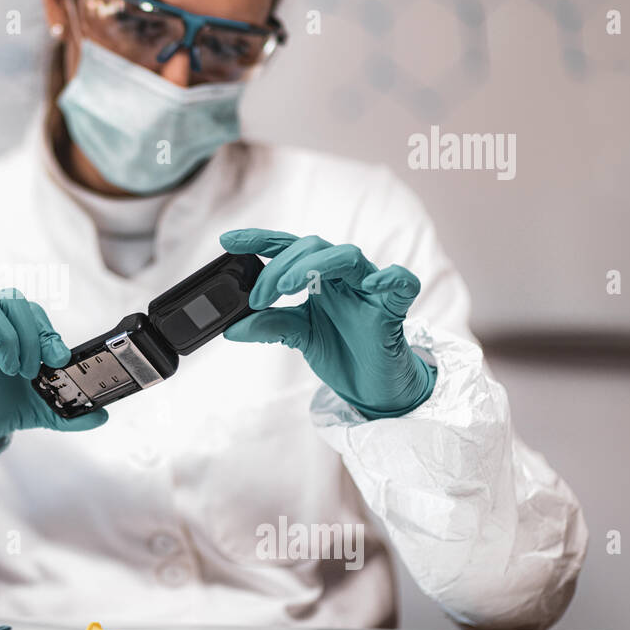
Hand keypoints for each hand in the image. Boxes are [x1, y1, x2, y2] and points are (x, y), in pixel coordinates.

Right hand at [0, 290, 107, 463]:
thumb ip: (64, 412)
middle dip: (30, 331)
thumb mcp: (31, 411)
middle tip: (34, 367)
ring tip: (12, 368)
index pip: (31, 314)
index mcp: (8, 334)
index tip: (59, 359)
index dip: (48, 331)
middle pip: (12, 301)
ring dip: (8, 334)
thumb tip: (100, 416)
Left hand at [218, 229, 435, 418]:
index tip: (227, 240)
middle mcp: (343, 277)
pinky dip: (389, 277)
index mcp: (318, 278)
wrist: (372, 389)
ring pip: (347, 256)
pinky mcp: (394, 308)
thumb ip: (268, 326)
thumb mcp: (297, 336)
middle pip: (312, 248)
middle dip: (279, 268)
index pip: (288, 247)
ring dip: (312, 267)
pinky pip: (402, 282)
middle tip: (257, 299)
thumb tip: (231, 328)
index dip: (259, 240)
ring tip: (286, 288)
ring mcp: (369, 289)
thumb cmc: (339, 352)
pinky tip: (371, 283)